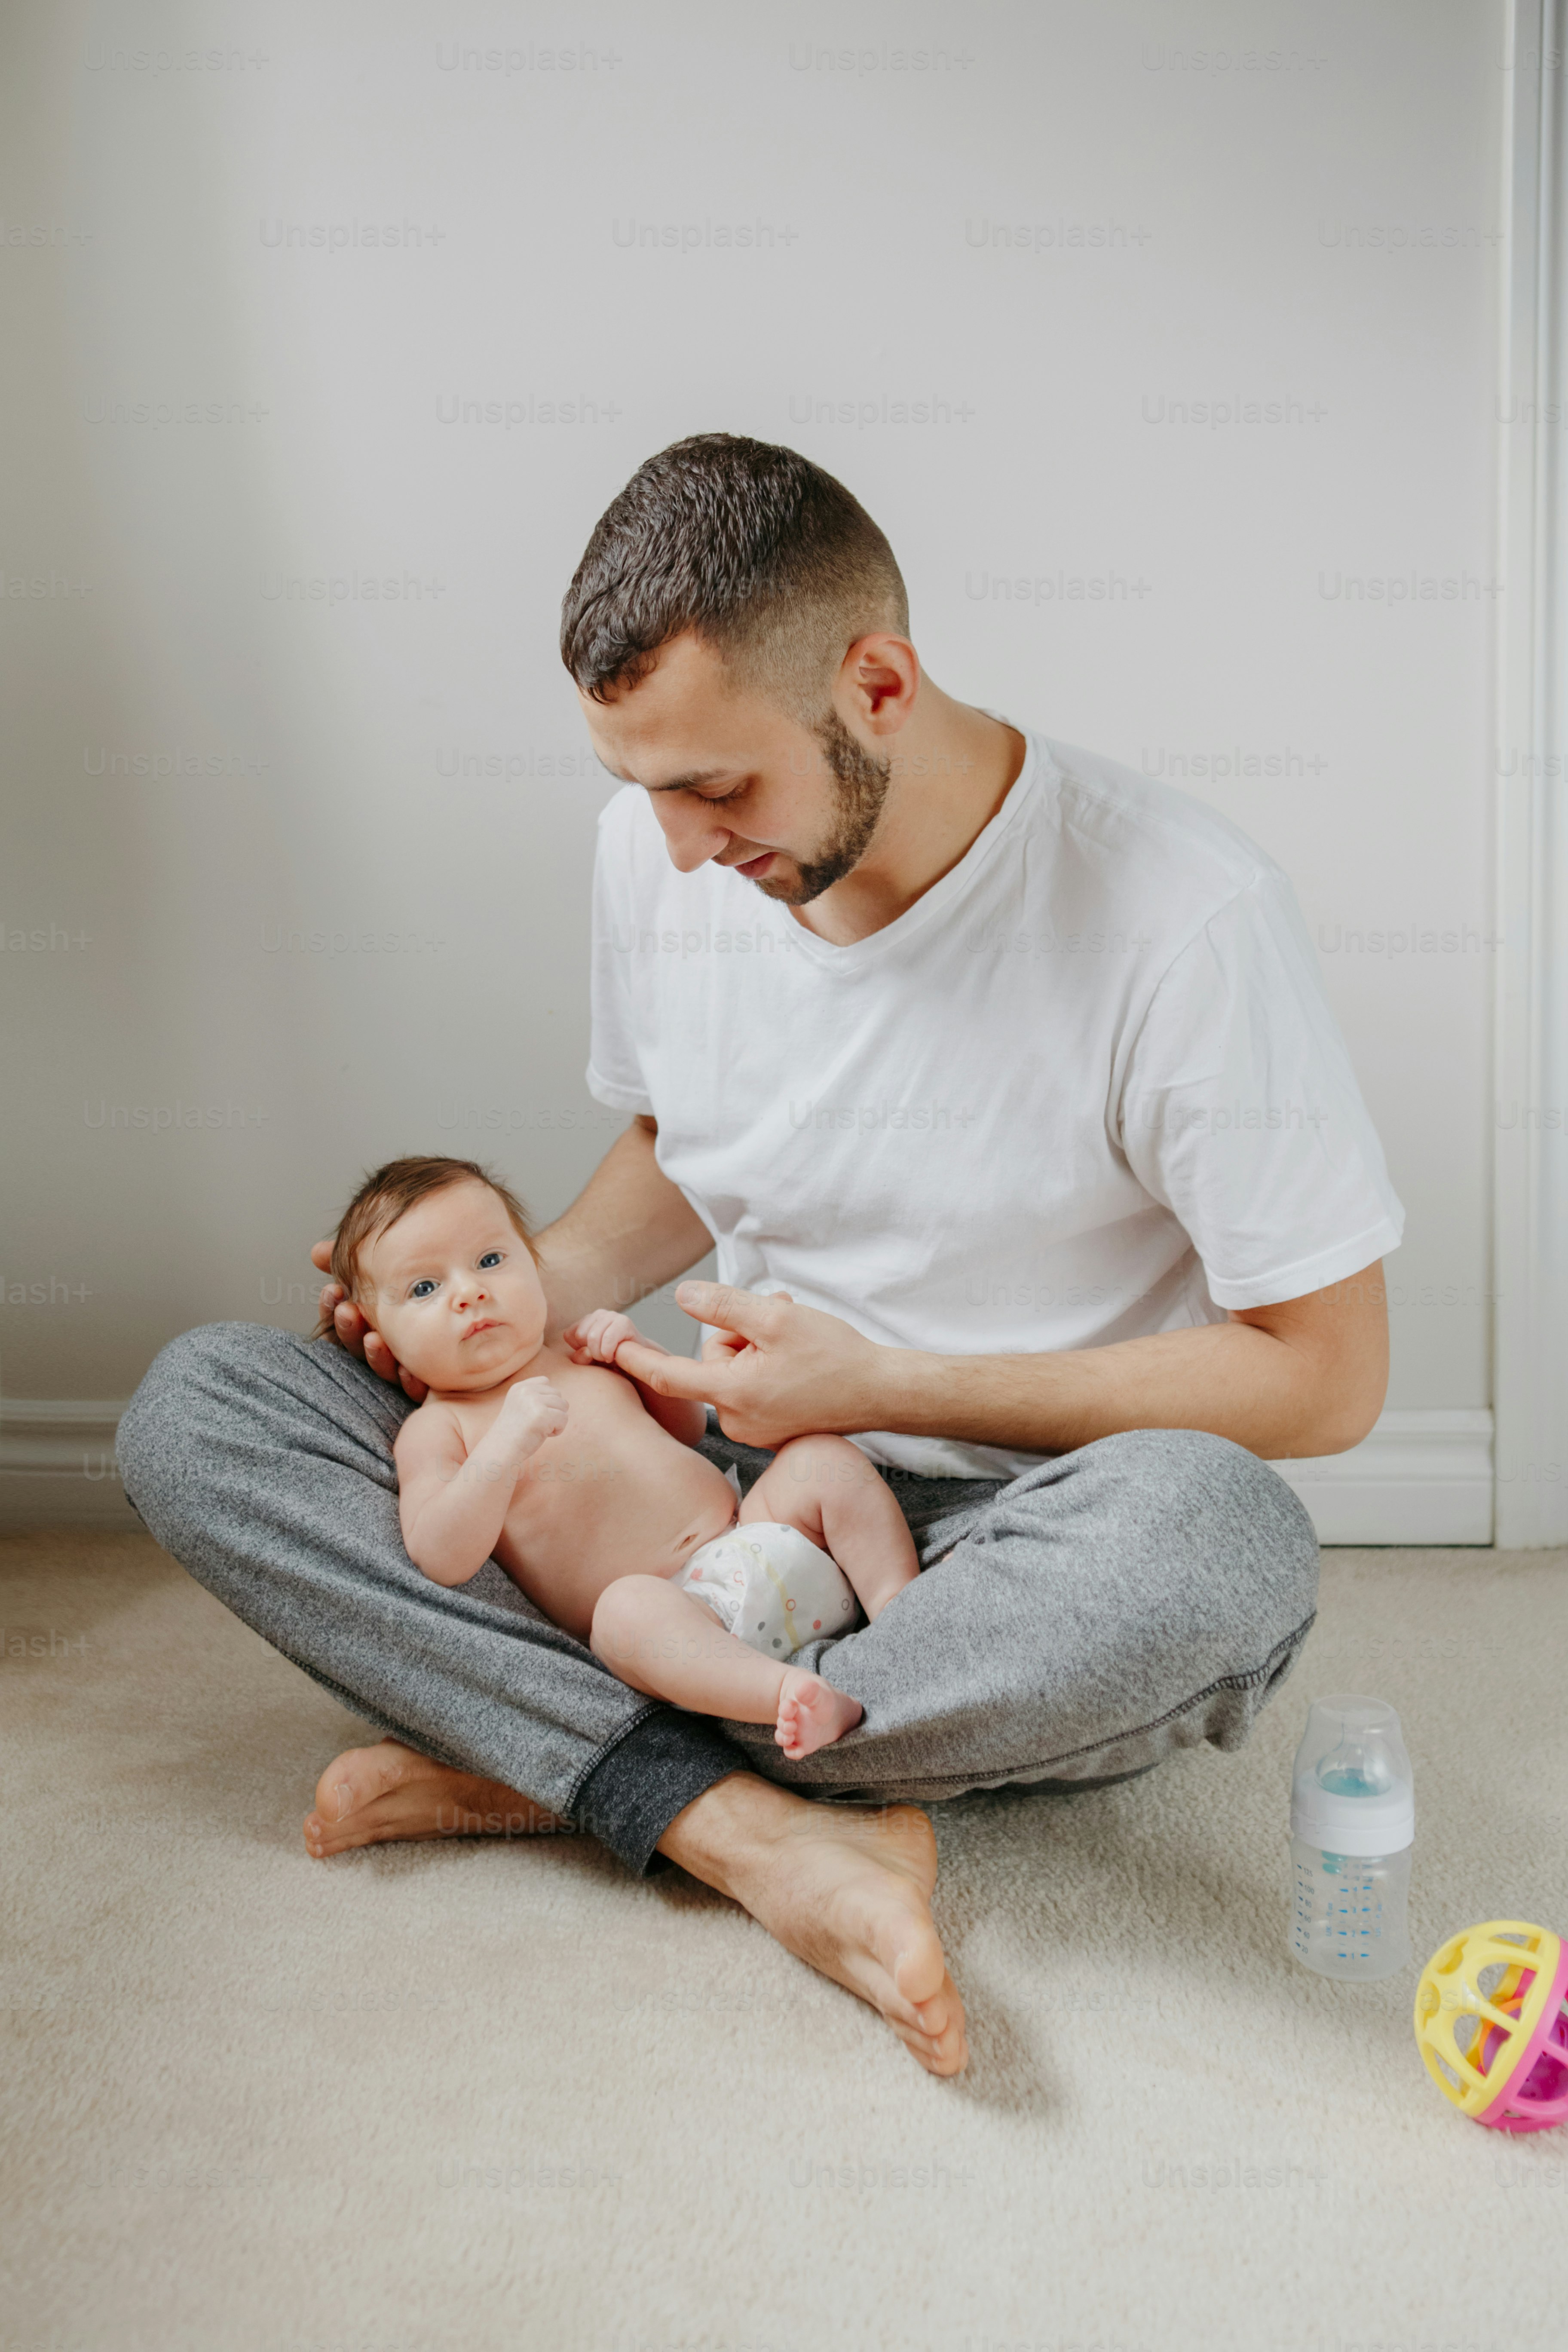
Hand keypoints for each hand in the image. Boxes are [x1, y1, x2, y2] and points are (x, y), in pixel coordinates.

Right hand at [310, 1237, 427, 1401]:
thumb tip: (318, 1252)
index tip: (332, 1290)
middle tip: (347, 1311)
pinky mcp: (431, 1384)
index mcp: (370, 1324)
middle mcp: (384, 1349)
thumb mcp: (388, 1273)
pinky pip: (417, 1389)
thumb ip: (355, 1263)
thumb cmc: (421, 1294)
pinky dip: (411, 1382)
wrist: (469, 1320)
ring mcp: (405, 1367)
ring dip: (376, 1355)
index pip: (344, 1318)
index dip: (333, 1307)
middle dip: (350, 1329)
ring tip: (373, 1339)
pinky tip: (409, 1371)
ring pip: (384, 1367)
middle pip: (359, 1345)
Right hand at [498, 1376, 569, 1453]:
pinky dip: (558, 1430)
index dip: (546, 1399)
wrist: (501, 1451)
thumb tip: (564, 1402)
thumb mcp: (520, 1407)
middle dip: (552, 1411)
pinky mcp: (542, 1415)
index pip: (545, 1381)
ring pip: (563, 1406)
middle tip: (535, 1424)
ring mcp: (534, 1402)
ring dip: (556, 1421)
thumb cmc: (514, 1434)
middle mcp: (526, 1391)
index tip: (533, 1413)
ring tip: (539, 1429)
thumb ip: (536, 1398)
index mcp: (519, 1387)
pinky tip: (543, 1435)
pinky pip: (564, 1419)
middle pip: (557, 1395)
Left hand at [560, 1309, 645, 1367]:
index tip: (592, 1354)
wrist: (636, 1359)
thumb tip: (584, 1351)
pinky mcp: (624, 1322)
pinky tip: (613, 1357)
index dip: (579, 1350)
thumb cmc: (610, 1359)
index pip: (569, 1335)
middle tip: (602, 1358)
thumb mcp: (590, 1360)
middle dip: (590, 1352)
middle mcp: (598, 1314)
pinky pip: (607, 1339)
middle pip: (580, 1335)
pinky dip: (608, 1352)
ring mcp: (611, 1315)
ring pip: (592, 1337)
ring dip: (600, 1354)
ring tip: (608, 1358)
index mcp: (587, 1320)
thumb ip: (580, 1357)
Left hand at [611, 1283, 884, 1449]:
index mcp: (731, 1394)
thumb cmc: (835, 1356)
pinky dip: (765, 1363)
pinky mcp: (769, 1427)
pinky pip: (749, 1385)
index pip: (664, 1374)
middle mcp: (736, 1418)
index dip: (630, 1355)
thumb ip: (724, 1306)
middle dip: (736, 1333)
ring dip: (755, 1343)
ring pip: (731, 1369)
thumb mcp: (776, 1319)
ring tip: (792, 1334)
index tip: (600, 1342)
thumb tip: (683, 1298)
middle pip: (709, 1361)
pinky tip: (794, 1354)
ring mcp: (753, 1426)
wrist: (882, 1391)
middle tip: (775, 1319)